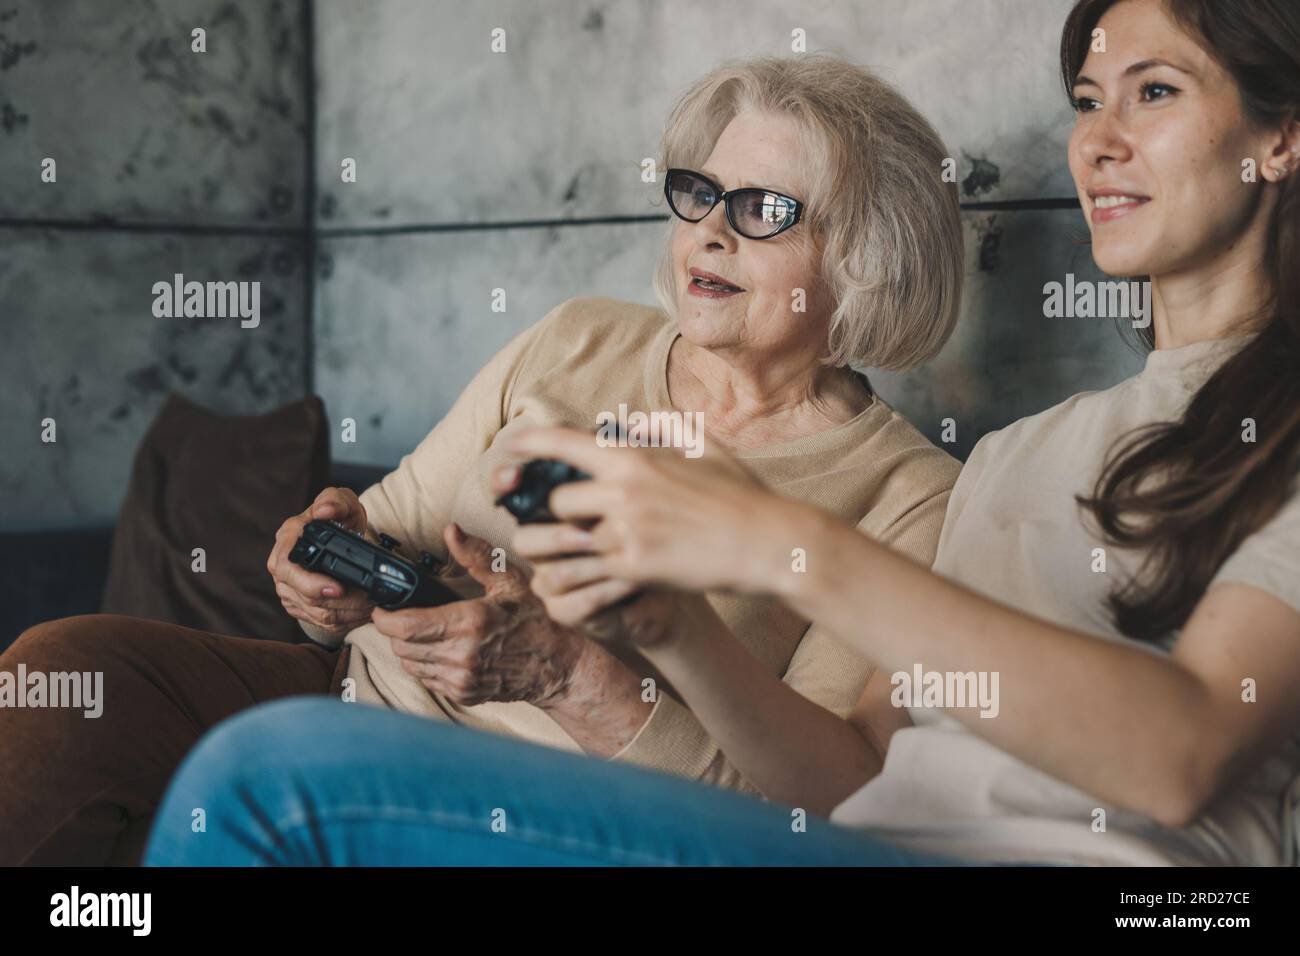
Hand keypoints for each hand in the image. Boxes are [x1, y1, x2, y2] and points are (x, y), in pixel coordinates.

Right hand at [268, 487, 373, 638]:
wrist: (341, 538)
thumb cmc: (339, 518)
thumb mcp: (342, 502)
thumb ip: (335, 501)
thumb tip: (325, 510)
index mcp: (286, 541)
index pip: (289, 570)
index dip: (312, 583)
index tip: (339, 587)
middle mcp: (282, 569)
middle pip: (306, 598)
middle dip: (342, 601)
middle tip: (368, 598)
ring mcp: (290, 591)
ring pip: (318, 614)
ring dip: (349, 612)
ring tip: (372, 604)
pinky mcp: (301, 609)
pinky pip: (324, 624)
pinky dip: (348, 621)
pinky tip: (363, 612)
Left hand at [370, 522, 590, 707]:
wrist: (556, 665)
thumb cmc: (535, 620)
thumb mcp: (509, 580)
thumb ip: (476, 555)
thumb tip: (452, 531)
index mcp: (469, 623)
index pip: (406, 627)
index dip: (385, 618)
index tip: (383, 609)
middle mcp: (462, 655)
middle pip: (401, 647)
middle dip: (395, 631)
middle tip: (403, 616)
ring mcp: (461, 679)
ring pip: (410, 665)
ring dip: (408, 649)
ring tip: (422, 632)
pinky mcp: (462, 694)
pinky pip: (426, 680)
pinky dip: (425, 665)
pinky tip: (440, 650)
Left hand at [496, 426, 802, 607]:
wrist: (767, 542)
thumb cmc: (741, 494)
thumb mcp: (706, 447)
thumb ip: (667, 431)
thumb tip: (643, 423)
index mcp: (634, 458)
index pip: (564, 444)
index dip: (530, 444)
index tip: (510, 446)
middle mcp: (622, 491)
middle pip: (557, 501)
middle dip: (558, 514)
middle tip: (565, 523)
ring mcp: (626, 532)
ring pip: (565, 542)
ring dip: (560, 550)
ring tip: (561, 555)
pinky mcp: (635, 569)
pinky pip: (587, 575)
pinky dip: (582, 580)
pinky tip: (585, 583)